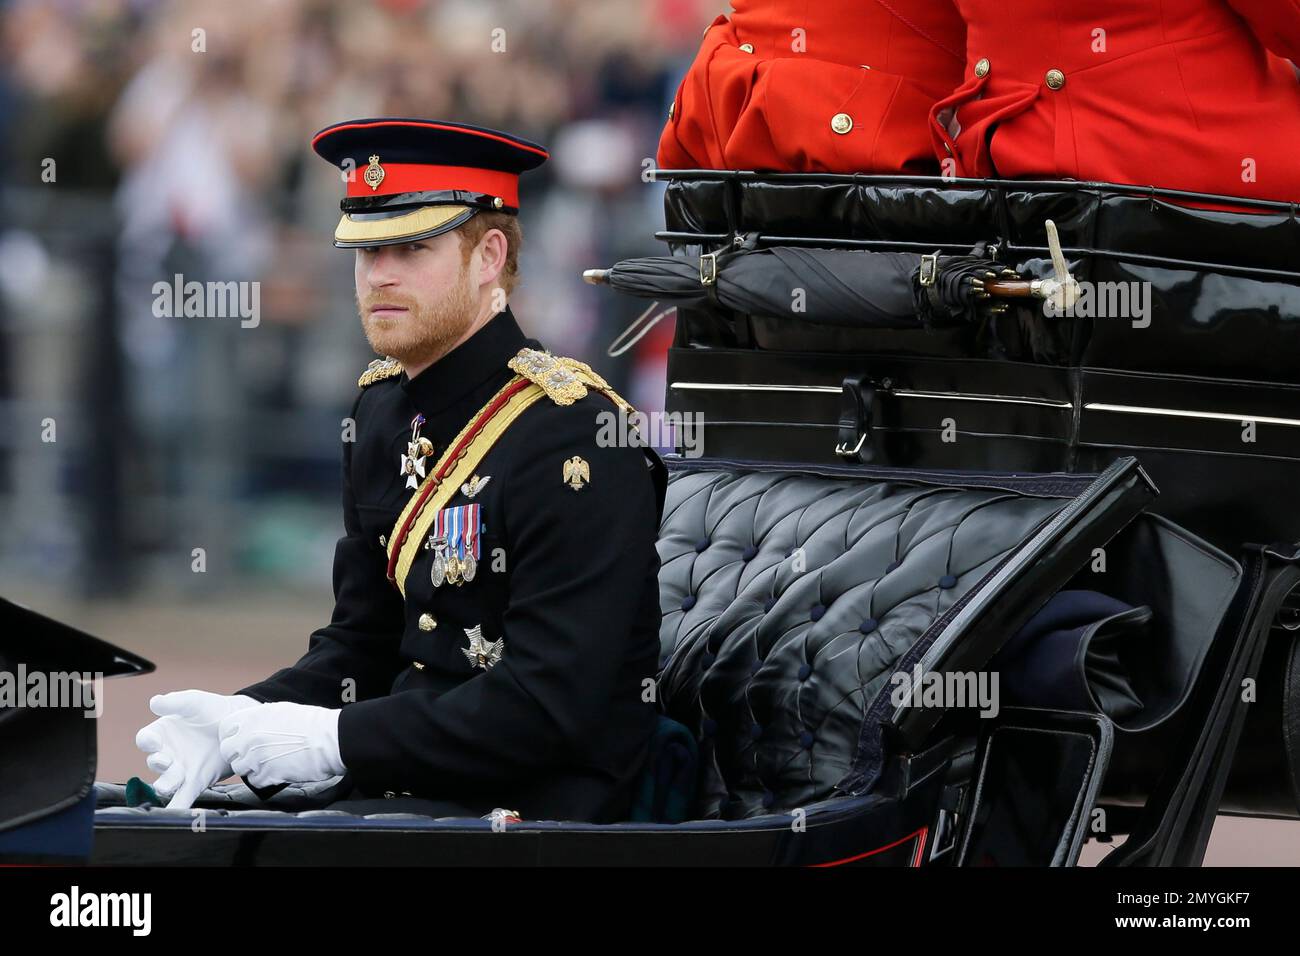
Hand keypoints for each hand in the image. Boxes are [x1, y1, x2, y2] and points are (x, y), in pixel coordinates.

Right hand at [134, 690, 259, 809]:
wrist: (238, 724)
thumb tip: (155, 701)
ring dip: (165, 785)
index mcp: (161, 733)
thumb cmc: (210, 710)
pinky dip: (178, 807)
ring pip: (166, 782)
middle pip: (154, 763)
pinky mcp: (196, 782)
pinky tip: (176, 815)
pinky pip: (183, 797)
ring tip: (169, 786)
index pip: (145, 740)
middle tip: (166, 762)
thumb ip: (175, 702)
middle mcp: (167, 754)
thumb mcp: (193, 701)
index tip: (154, 742)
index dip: (147, 742)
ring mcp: (180, 770)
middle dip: (157, 765)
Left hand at [218, 701, 344, 788]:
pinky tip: (278, 771)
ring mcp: (257, 757)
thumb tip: (253, 724)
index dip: (232, 736)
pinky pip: (255, 781)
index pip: (225, 729)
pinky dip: (265, 779)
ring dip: (252, 768)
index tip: (241, 740)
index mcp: (253, 717)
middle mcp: (250, 736)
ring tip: (270, 763)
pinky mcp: (267, 775)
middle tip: (255, 755)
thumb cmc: (314, 723)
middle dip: (239, 754)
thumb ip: (262, 717)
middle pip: (228, 751)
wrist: (332, 739)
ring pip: (240, 768)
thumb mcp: (283, 711)